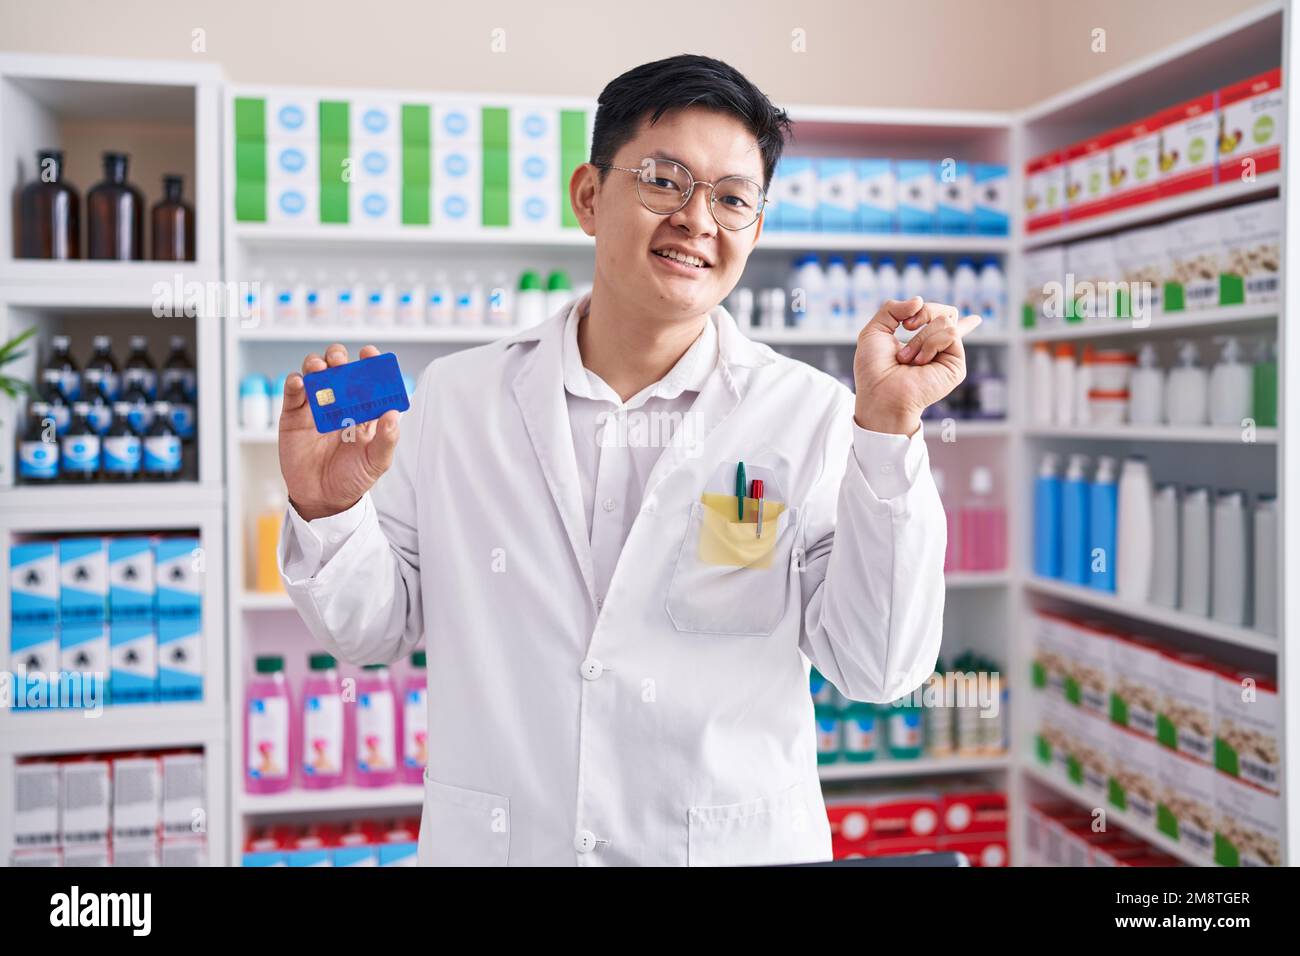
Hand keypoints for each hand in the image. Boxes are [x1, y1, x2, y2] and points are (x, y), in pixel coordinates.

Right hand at [279, 343, 401, 520]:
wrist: (323, 499)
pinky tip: (299, 382)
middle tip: (339, 361)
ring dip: (316, 364)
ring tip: (319, 367)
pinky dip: (294, 383)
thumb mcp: (376, 462)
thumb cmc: (353, 477)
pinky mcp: (293, 416)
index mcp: (363, 408)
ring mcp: (315, 406)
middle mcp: (339, 402)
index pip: (366, 377)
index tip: (369, 353)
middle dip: (338, 357)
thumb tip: (393, 414)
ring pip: (314, 374)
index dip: (368, 362)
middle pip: (337, 368)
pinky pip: (292, 394)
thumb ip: (387, 439)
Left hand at [853, 297, 980, 433]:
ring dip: (920, 337)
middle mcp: (938, 350)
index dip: (964, 323)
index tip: (976, 320)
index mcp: (922, 343)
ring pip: (946, 321)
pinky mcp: (956, 366)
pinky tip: (920, 363)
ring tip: (906, 359)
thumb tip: (919, 300)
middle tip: (906, 327)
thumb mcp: (874, 330)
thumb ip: (892, 309)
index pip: (947, 327)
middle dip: (925, 312)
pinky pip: (951, 334)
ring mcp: (948, 357)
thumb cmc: (873, 369)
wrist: (879, 392)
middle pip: (947, 312)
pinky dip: (930, 344)